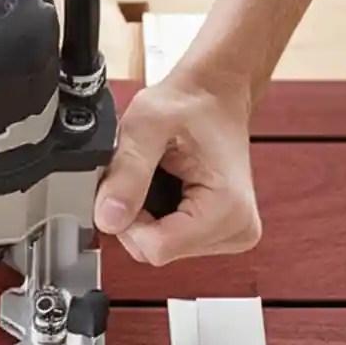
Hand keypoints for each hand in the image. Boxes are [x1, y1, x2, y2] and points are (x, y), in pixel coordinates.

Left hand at [93, 72, 261, 264]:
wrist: (216, 93)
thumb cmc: (191, 102)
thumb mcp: (146, 125)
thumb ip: (126, 171)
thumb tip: (108, 218)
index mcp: (228, 208)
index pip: (156, 248)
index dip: (129, 220)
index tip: (133, 183)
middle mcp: (237, 229)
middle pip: (156, 251)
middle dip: (136, 216)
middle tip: (144, 174)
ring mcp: (233, 235)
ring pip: (160, 248)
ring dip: (146, 216)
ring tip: (159, 176)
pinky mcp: (222, 234)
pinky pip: (170, 241)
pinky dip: (158, 217)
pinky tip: (167, 187)